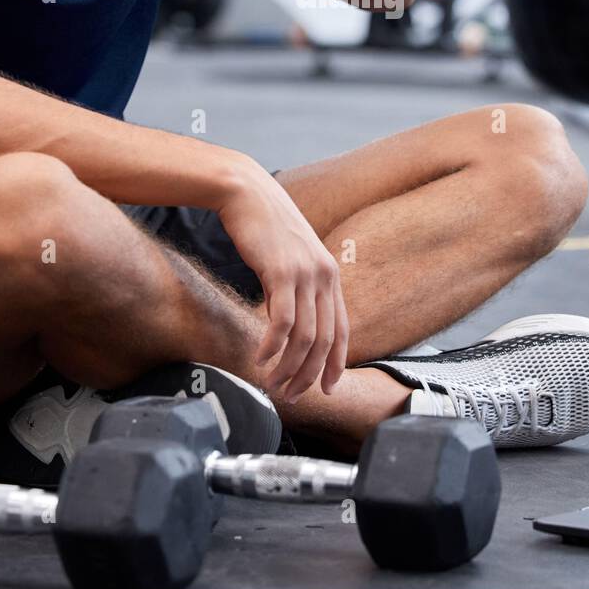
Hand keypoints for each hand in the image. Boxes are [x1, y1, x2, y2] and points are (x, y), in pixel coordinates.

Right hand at [216, 164, 348, 399]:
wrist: (246, 192)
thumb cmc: (263, 226)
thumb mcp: (288, 261)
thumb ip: (293, 293)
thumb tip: (285, 331)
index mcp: (330, 275)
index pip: (341, 331)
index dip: (335, 364)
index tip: (325, 389)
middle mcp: (324, 276)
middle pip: (325, 341)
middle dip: (309, 375)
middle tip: (291, 396)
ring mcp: (306, 273)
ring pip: (305, 337)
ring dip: (289, 368)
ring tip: (272, 384)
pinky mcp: (282, 271)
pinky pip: (282, 322)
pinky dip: (272, 347)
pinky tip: (260, 359)